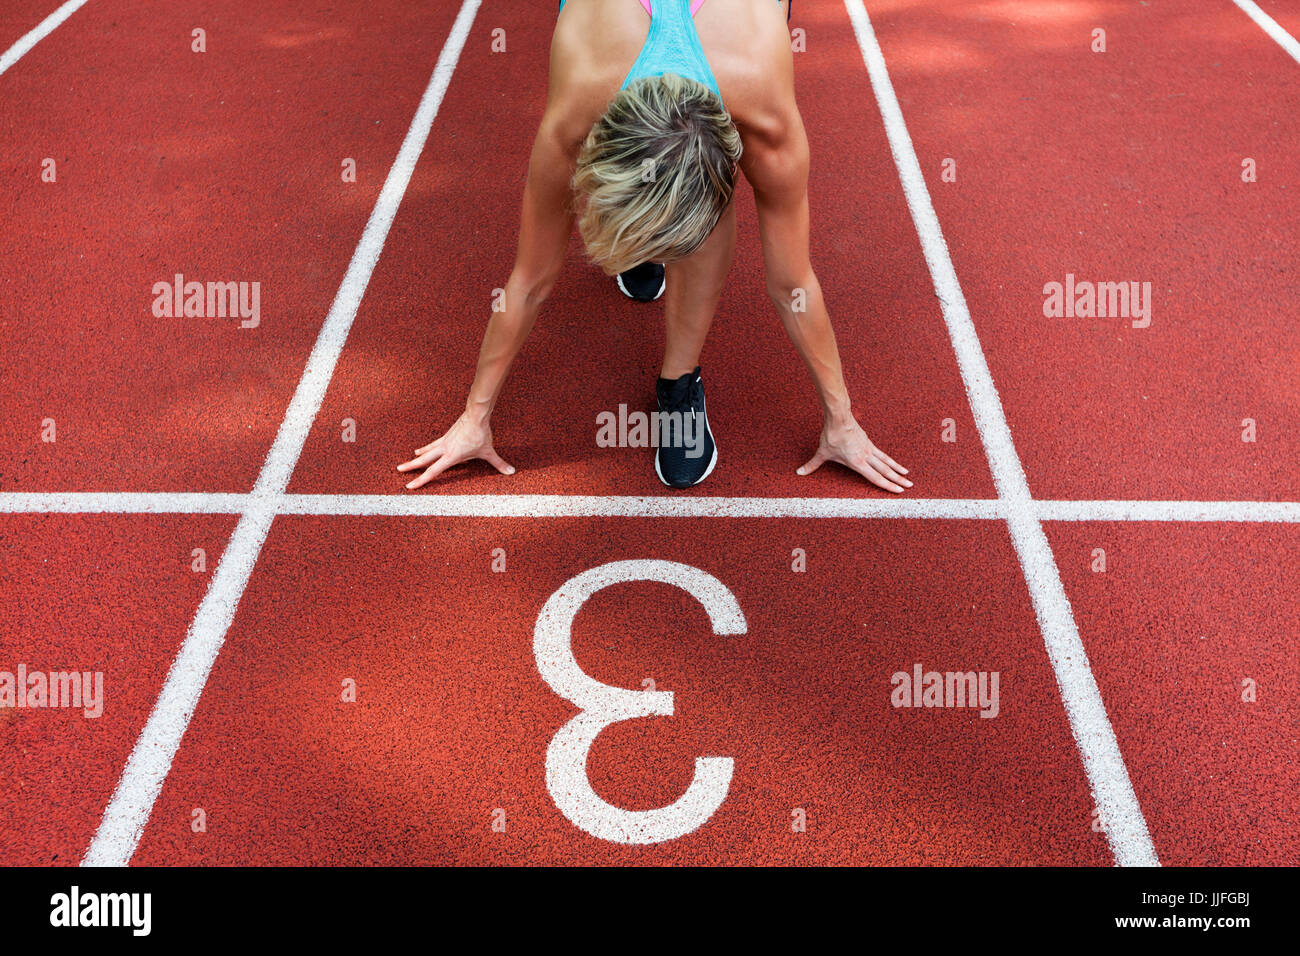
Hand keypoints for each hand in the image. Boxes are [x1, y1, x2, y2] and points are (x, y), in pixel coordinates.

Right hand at [397, 412, 514, 488]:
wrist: (476, 415)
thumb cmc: (481, 434)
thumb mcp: (489, 452)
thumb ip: (499, 464)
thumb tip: (512, 472)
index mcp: (451, 456)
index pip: (433, 471)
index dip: (421, 480)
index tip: (409, 486)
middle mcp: (444, 449)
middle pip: (424, 461)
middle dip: (411, 467)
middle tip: (399, 471)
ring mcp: (444, 442)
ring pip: (426, 452)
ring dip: (415, 459)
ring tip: (404, 464)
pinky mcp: (446, 436)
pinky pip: (432, 445)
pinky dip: (425, 449)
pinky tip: (419, 450)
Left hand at [797, 418, 911, 492]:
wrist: (839, 418)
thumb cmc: (831, 436)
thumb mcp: (821, 453)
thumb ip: (812, 465)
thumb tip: (799, 472)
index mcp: (857, 462)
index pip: (875, 477)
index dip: (887, 485)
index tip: (898, 491)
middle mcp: (866, 457)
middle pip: (885, 471)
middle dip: (897, 480)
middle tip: (909, 486)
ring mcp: (869, 449)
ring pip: (887, 462)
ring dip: (898, 470)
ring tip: (908, 477)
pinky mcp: (869, 443)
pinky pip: (883, 454)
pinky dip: (891, 460)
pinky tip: (897, 465)